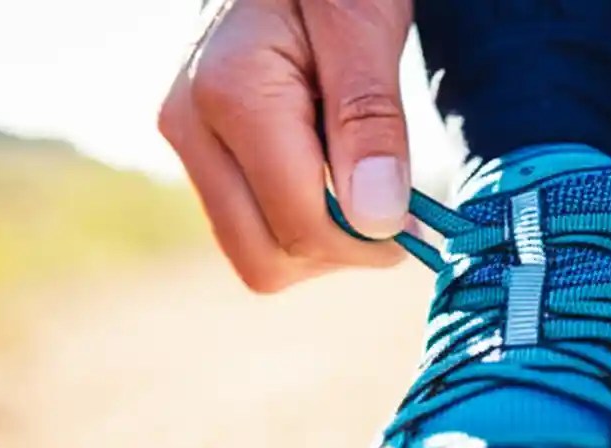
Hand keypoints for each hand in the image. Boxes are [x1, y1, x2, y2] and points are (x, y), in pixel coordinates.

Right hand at [159, 0, 411, 292]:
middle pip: (264, 259)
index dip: (369, 242)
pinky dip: (301, 225)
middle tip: (397, 219)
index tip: (422, 225)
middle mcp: (191, 126)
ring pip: (254, 254)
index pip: (299, 224)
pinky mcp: (200, 152)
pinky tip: (336, 179)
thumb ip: (369, 118)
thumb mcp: (366, 24)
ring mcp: (188, 142)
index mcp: (232, 94)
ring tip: (364, 185)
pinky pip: (250, 227)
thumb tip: (376, 220)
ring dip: (321, 245)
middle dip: (340, 254)